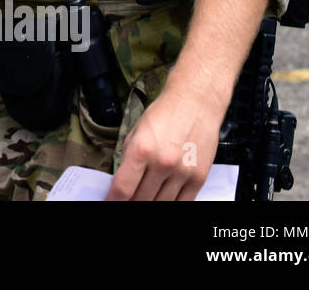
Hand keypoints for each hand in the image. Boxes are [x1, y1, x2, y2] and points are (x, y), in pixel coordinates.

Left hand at [106, 82, 225, 200]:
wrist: (195, 103)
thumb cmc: (163, 115)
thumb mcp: (135, 133)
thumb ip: (128, 160)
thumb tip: (120, 184)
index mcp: (141, 150)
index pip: (123, 188)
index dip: (113, 201)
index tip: (109, 203)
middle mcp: (162, 164)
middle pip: (142, 199)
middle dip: (131, 203)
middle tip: (127, 200)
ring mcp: (183, 173)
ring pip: (161, 204)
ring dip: (150, 203)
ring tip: (144, 198)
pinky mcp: (199, 178)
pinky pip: (183, 203)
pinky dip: (170, 205)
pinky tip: (162, 200)